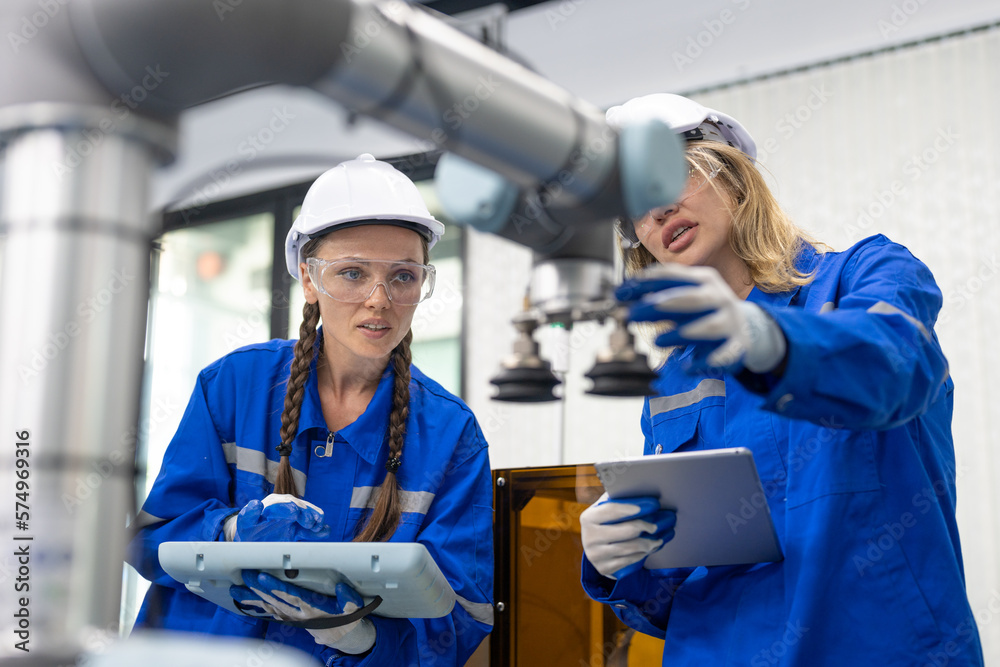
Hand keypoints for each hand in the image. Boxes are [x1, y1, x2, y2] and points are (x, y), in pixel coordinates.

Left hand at [224, 494, 330, 541]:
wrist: (252, 540)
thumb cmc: (248, 530)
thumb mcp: (245, 523)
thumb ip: (248, 513)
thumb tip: (256, 503)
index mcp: (273, 503)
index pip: (284, 503)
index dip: (291, 508)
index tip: (296, 514)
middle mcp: (286, 506)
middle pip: (300, 506)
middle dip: (306, 514)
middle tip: (309, 524)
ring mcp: (294, 517)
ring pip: (308, 513)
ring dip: (315, 518)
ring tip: (318, 527)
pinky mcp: (299, 527)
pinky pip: (311, 526)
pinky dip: (318, 528)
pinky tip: (324, 531)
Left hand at [231, 571, 375, 654]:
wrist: (338, 633)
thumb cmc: (344, 616)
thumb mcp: (352, 607)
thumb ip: (348, 598)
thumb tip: (342, 587)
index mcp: (312, 607)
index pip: (291, 595)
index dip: (276, 586)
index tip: (263, 576)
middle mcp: (298, 613)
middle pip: (274, 598)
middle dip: (258, 587)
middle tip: (244, 575)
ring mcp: (290, 616)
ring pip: (268, 605)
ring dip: (251, 597)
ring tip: (235, 589)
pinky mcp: (287, 617)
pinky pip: (268, 611)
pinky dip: (254, 605)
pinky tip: (242, 599)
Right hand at [580, 494, 675, 579]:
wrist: (596, 548)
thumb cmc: (607, 522)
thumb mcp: (606, 508)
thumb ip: (618, 499)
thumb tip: (640, 486)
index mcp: (589, 517)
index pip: (612, 510)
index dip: (634, 506)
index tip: (654, 504)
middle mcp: (589, 537)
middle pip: (626, 531)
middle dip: (649, 525)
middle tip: (666, 521)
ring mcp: (596, 555)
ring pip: (632, 548)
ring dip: (652, 541)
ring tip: (663, 535)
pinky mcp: (605, 568)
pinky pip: (631, 561)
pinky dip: (645, 554)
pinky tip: (654, 546)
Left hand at [616, 264, 785, 373]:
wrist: (745, 327)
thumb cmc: (703, 310)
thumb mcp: (681, 296)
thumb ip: (653, 295)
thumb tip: (619, 294)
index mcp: (703, 280)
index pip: (672, 276)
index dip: (644, 283)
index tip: (619, 292)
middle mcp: (717, 298)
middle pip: (690, 299)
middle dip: (661, 305)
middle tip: (633, 313)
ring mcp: (728, 322)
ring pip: (707, 327)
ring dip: (681, 334)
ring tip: (657, 341)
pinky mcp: (736, 346)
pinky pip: (722, 355)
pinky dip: (704, 362)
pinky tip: (687, 367)